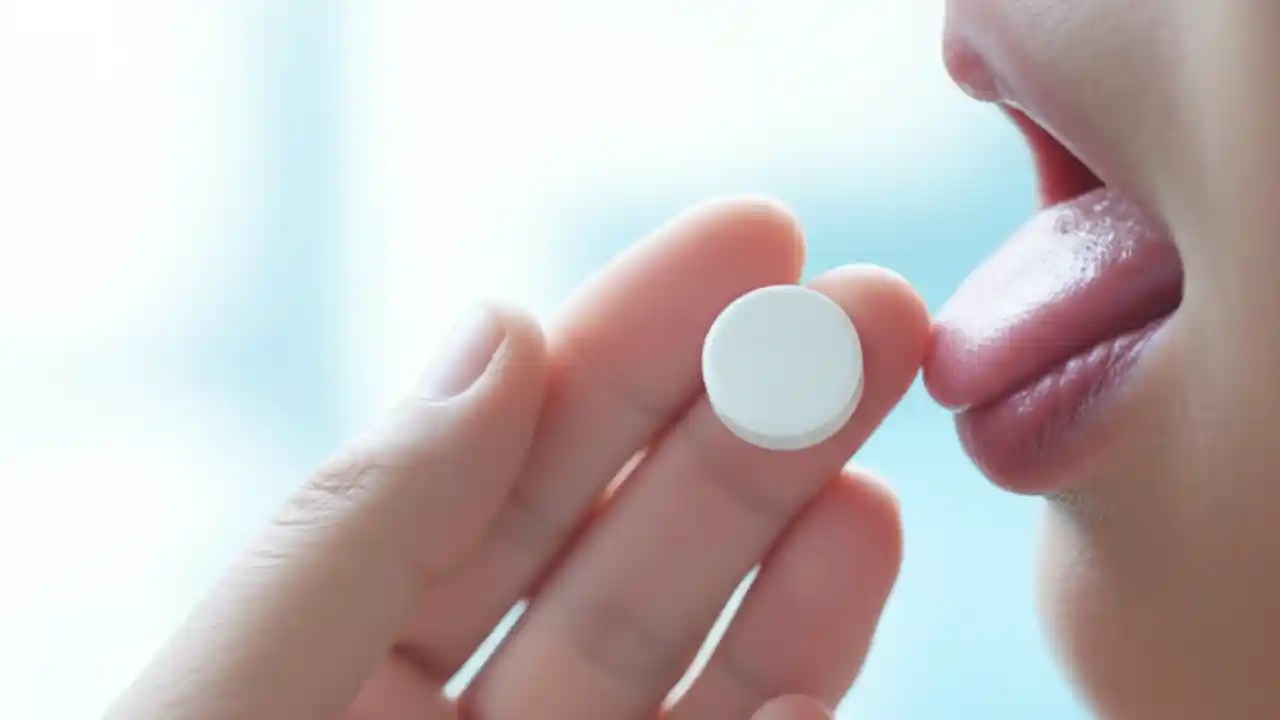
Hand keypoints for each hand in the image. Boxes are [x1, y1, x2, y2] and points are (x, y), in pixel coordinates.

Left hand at [107, 199, 928, 719]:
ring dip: (795, 545)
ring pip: (693, 652)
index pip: (507, 461)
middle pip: (624, 544)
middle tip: (868, 307)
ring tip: (878, 452)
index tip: (747, 242)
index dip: (629, 346)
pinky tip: (839, 602)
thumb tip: (498, 333)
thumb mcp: (230, 698)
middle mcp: (459, 714)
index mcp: (338, 648)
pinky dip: (793, 699)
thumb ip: (360, 528)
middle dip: (748, 419)